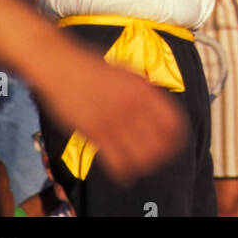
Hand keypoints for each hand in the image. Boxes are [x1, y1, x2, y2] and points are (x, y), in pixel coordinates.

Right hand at [37, 44, 187, 183]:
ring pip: (142, 158)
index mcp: (144, 89)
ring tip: (140, 165)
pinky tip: (122, 170)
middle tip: (156, 157)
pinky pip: (117, 163)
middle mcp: (133, 106)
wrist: (61, 65)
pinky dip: (123, 172)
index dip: (176, 137)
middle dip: (161, 154)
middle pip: (161, 144)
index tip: (172, 143)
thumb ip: (142, 90)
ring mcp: (114, 120)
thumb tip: (157, 105)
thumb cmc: (91, 66)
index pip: (173, 123)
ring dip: (143, 165)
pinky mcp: (94, 133)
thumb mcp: (126, 71)